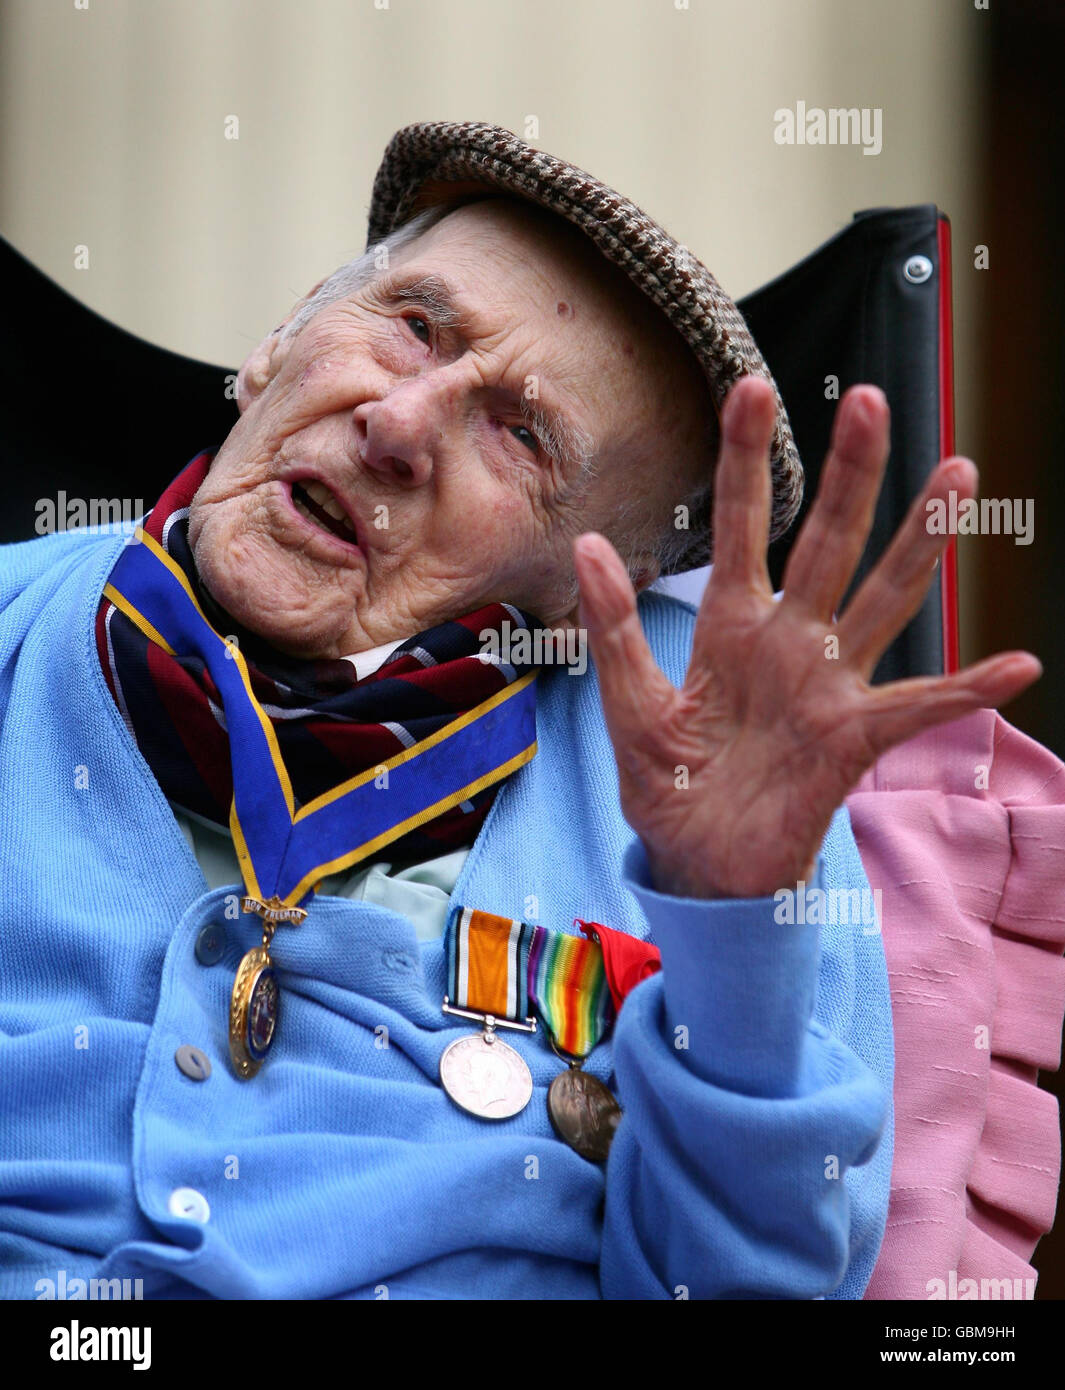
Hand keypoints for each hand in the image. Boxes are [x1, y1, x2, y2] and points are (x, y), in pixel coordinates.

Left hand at [574, 377, 1041, 899]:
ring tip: (956, 474)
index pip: (740, 527)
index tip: (750, 388)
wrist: (697, 863)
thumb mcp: (630, 705)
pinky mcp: (852, 740)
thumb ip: (615, 628)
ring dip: (919, 541)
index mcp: (730, 626)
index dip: (744, 461)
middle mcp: (789, 641)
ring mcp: (828, 686)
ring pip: (881, 599)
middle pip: (826, 542)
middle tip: (867, 398)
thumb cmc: (669, 783)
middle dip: (847, 473)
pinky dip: (965, 691)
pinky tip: (1015, 665)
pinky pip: (916, 709)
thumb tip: (591, 544)